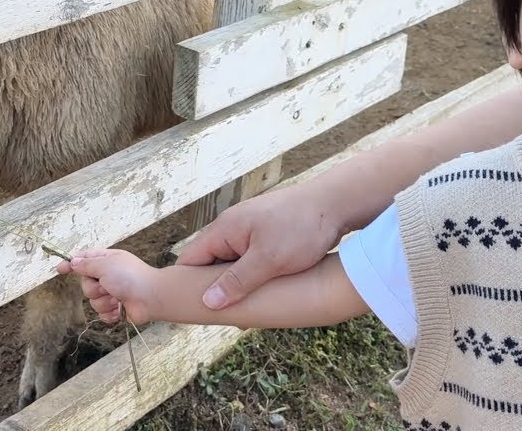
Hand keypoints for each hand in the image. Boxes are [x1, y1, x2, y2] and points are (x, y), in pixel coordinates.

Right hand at [58, 249, 157, 324]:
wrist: (151, 297)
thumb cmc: (129, 277)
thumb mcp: (105, 264)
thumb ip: (87, 264)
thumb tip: (73, 261)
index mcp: (106, 260)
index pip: (84, 259)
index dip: (71, 264)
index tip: (60, 269)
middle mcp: (108, 276)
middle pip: (86, 284)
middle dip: (93, 288)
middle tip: (106, 286)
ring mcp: (112, 293)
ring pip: (93, 301)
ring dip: (104, 301)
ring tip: (117, 298)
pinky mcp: (116, 309)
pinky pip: (101, 314)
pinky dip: (110, 313)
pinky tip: (119, 310)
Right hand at [174, 183, 341, 310]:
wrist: (335, 204)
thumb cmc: (301, 227)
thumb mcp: (268, 260)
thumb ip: (237, 281)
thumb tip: (208, 302)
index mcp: (224, 229)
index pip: (190, 259)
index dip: (186, 285)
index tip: (191, 310)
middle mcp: (233, 229)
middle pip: (210, 264)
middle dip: (215, 290)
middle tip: (222, 318)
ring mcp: (251, 232)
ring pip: (233, 265)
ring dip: (237, 286)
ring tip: (243, 314)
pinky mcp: (268, 237)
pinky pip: (251, 262)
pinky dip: (252, 279)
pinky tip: (262, 298)